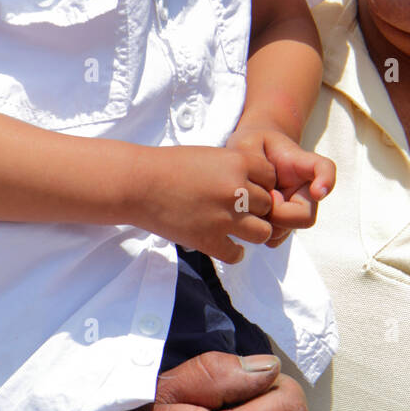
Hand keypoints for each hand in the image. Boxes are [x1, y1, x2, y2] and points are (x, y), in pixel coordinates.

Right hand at [141, 144, 276, 263]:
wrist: (138, 183)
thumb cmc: (170, 166)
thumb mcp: (210, 156)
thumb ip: (235, 169)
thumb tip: (259, 187)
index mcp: (238, 163)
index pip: (271, 178)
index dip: (260, 184)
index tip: (246, 187)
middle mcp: (237, 190)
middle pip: (268, 205)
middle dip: (256, 208)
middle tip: (238, 209)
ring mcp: (224, 217)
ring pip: (262, 232)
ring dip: (251, 231)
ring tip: (237, 229)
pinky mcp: (209, 240)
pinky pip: (237, 254)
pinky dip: (233, 252)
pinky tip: (223, 244)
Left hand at [226, 124, 335, 247]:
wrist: (251, 156)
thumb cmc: (252, 147)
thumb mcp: (247, 143)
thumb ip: (252, 161)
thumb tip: (268, 193)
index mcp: (301, 164)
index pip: (323, 169)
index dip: (326, 181)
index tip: (318, 192)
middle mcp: (306, 190)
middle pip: (305, 216)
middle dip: (278, 213)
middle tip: (263, 197)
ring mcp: (296, 210)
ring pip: (286, 231)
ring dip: (265, 221)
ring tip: (253, 202)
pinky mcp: (283, 225)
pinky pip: (273, 239)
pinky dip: (259, 230)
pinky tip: (251, 213)